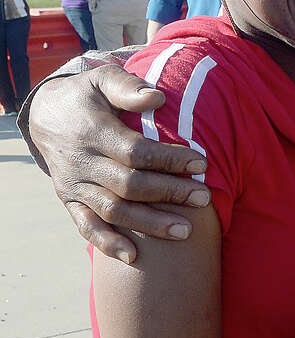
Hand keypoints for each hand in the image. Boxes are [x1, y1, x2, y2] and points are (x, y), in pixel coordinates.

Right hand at [28, 66, 210, 263]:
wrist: (46, 115)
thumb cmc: (87, 96)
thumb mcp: (102, 80)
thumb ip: (128, 87)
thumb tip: (158, 98)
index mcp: (93, 131)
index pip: (136, 152)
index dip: (169, 160)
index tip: (202, 164)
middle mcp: (82, 162)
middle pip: (129, 184)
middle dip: (169, 193)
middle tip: (204, 198)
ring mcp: (74, 184)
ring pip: (113, 210)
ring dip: (149, 223)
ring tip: (185, 231)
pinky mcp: (69, 200)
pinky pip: (86, 226)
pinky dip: (107, 243)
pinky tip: (133, 257)